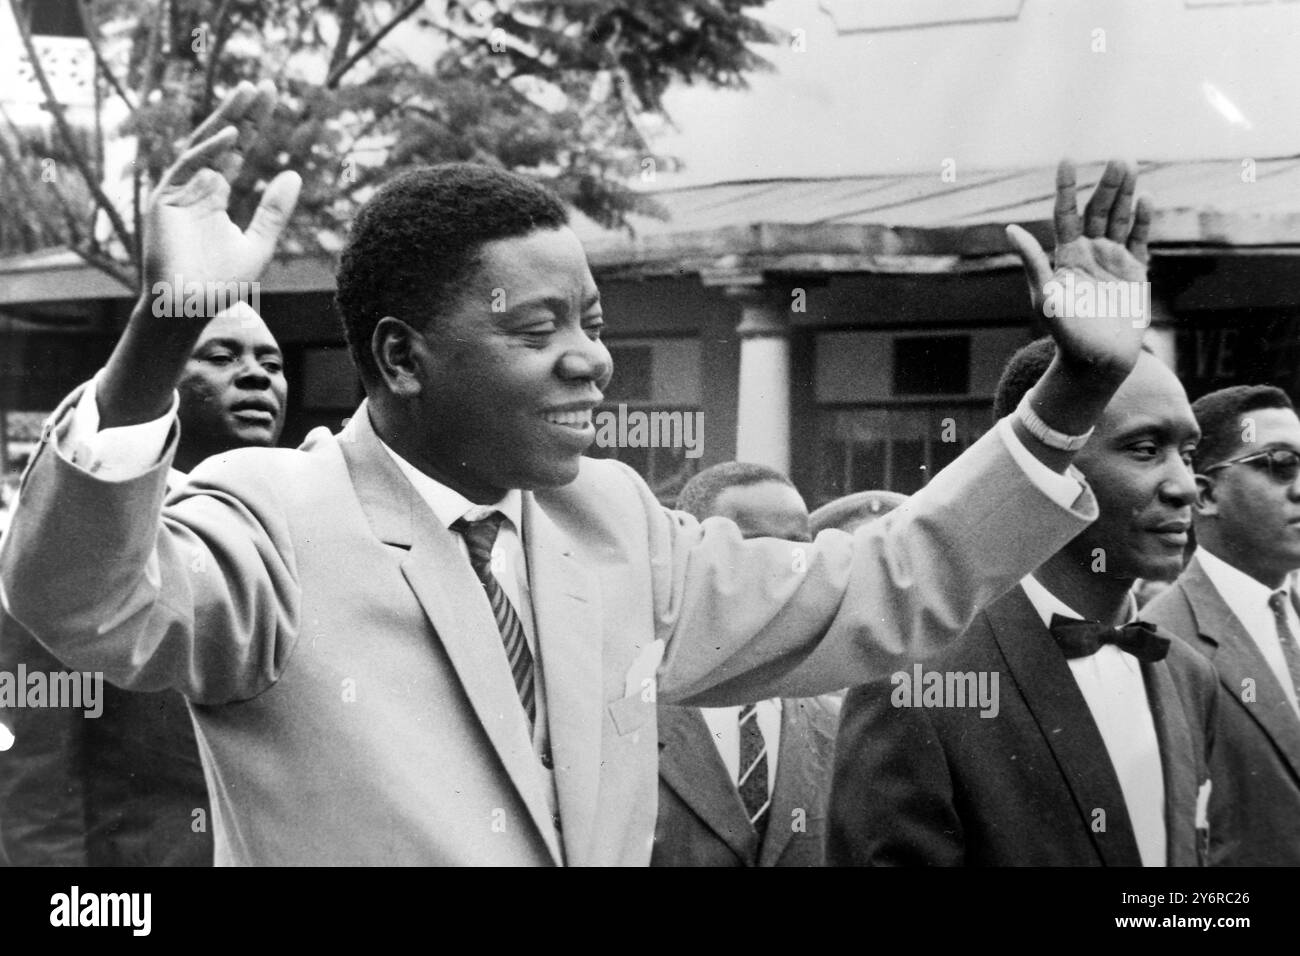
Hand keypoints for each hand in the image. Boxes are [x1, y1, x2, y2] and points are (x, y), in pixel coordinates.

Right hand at [142, 80, 301, 313]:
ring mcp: (177, 191)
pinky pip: (187, 169)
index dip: (254, 124)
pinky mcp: (163, 201)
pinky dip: (209, 153)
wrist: (191, 309)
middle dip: (241, 113)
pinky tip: (231, 136)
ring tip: (247, 92)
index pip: (238, 151)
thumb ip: (274, 211)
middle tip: (263, 84)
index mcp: (215, 195)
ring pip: (203, 146)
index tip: (272, 97)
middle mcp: (195, 187)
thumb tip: (293, 172)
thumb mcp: (259, 243)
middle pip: (222, 141)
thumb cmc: (223, 284)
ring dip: (226, 120)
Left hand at [1006, 159, 1150, 386]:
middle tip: (1118, 159)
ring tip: (1130, 166)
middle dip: (1108, 186)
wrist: (1096, 362)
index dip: (1067, 188)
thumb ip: (1033, 261)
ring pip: (1120, 220)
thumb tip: (1010, 228)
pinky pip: (1140, 241)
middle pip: (1098, 211)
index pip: (1065, 214)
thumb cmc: (1066, 333)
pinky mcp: (1135, 273)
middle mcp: (1089, 253)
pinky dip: (1144, 221)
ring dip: (1125, 194)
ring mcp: (1113, 261)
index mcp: (1065, 256)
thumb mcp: (1046, 296)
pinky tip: (1146, 200)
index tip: (1067, 160)